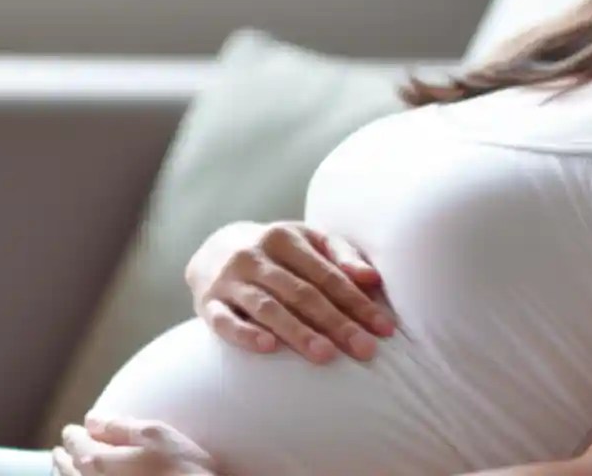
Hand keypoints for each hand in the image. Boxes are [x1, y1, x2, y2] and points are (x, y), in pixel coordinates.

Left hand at [52, 413, 219, 475]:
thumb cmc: (185, 473)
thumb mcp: (159, 437)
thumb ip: (121, 426)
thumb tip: (91, 419)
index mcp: (100, 462)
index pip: (78, 444)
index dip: (74, 435)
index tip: (71, 430)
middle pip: (70, 470)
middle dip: (64, 457)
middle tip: (60, 450)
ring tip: (62, 469)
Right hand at [184, 220, 395, 363]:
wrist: (212, 249)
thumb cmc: (275, 251)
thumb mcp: (306, 241)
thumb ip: (341, 255)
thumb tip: (372, 279)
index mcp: (283, 238)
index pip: (326, 275)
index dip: (357, 302)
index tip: (383, 328)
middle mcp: (254, 256)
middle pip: (301, 293)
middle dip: (336, 322)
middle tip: (365, 350)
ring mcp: (229, 280)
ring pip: (267, 307)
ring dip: (297, 331)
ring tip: (326, 355)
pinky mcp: (208, 303)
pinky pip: (225, 321)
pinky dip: (245, 333)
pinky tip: (268, 347)